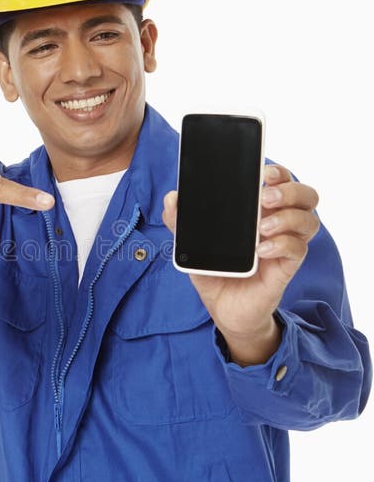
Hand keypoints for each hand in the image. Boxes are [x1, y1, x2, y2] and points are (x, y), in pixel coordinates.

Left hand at [162, 164, 319, 365]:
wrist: (223, 309)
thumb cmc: (216, 272)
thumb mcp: (194, 246)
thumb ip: (182, 222)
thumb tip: (172, 199)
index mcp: (260, 210)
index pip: (281, 181)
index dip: (279, 172)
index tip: (263, 172)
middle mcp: (279, 223)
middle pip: (305, 196)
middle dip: (289, 190)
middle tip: (265, 197)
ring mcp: (285, 244)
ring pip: (309, 220)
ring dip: (288, 217)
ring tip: (263, 226)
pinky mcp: (286, 267)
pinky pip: (298, 249)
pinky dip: (282, 244)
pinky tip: (262, 249)